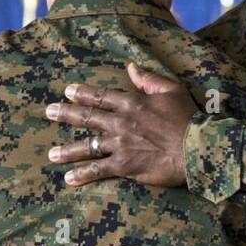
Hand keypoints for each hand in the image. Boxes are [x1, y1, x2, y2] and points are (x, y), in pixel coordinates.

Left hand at [46, 62, 196, 186]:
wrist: (196, 148)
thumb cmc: (188, 119)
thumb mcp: (171, 90)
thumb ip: (148, 79)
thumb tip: (130, 66)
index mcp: (132, 102)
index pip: (101, 96)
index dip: (83, 93)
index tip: (68, 91)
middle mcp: (120, 122)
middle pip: (87, 117)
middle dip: (65, 114)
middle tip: (49, 112)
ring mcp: (119, 144)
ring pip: (87, 146)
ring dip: (67, 150)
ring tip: (52, 154)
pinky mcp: (124, 165)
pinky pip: (98, 169)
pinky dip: (83, 174)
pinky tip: (69, 178)